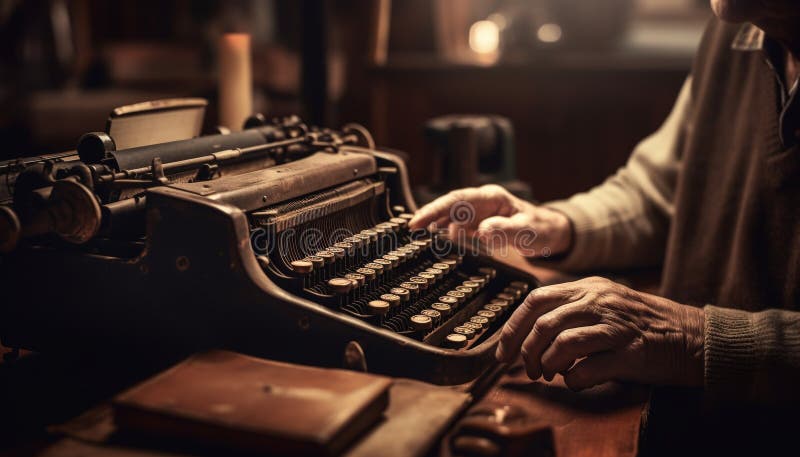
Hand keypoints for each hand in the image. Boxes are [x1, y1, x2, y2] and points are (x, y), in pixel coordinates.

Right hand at [408, 184, 572, 257]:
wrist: (550, 232)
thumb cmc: (542, 228)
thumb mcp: (529, 231)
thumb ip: (507, 231)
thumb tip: (483, 232)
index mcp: (491, 197)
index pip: (458, 200)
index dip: (436, 209)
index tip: (419, 220)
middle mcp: (482, 203)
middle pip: (449, 206)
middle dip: (429, 215)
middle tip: (410, 229)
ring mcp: (479, 214)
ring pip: (451, 216)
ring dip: (435, 224)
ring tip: (417, 236)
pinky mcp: (479, 225)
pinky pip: (458, 227)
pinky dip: (446, 234)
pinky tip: (436, 242)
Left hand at [496, 277, 704, 389]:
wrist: (693, 336)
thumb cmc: (644, 323)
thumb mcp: (605, 301)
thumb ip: (571, 308)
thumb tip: (529, 333)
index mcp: (589, 286)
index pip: (535, 299)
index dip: (512, 327)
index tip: (504, 350)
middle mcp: (599, 300)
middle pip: (543, 323)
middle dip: (526, 351)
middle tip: (528, 369)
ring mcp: (615, 325)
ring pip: (562, 344)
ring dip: (548, 366)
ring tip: (551, 375)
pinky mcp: (630, 352)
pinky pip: (587, 368)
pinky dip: (573, 380)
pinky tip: (576, 381)